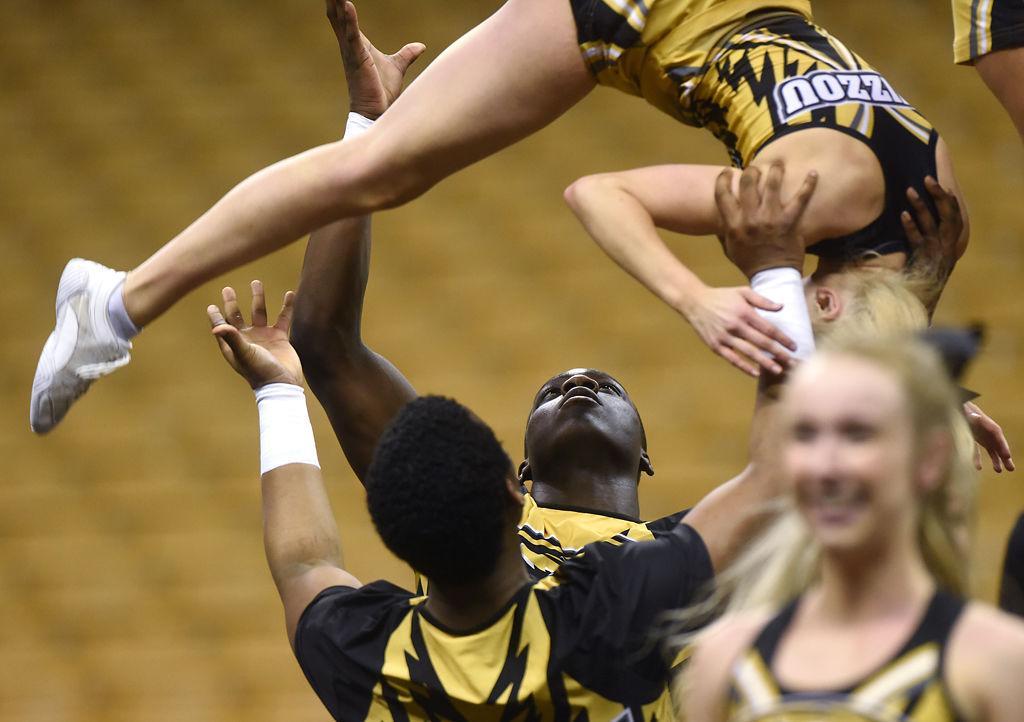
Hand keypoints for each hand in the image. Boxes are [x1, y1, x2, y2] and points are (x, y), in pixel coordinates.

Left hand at [207, 281, 303, 388]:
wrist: (283, 383)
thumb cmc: (260, 371)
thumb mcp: (244, 354)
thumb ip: (232, 338)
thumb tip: (217, 326)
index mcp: (234, 344)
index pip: (221, 327)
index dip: (216, 317)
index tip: (212, 306)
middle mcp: (247, 339)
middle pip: (237, 317)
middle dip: (232, 303)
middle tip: (227, 289)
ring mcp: (264, 337)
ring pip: (259, 313)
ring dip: (258, 298)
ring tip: (256, 282)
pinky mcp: (279, 337)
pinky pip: (283, 317)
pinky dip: (286, 306)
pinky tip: (289, 294)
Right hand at [327, 0, 425, 118]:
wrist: (376, 113)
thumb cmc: (381, 92)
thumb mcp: (397, 68)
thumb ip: (406, 55)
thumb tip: (420, 47)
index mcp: (356, 43)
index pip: (345, 16)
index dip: (340, 0)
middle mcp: (349, 45)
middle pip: (337, 14)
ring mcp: (351, 52)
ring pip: (340, 20)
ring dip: (336, 2)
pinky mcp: (357, 59)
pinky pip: (351, 35)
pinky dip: (348, 19)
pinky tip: (346, 4)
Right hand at [685, 285, 795, 376]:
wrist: (695, 302)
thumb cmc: (721, 297)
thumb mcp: (742, 292)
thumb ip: (762, 300)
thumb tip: (781, 307)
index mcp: (744, 312)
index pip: (768, 328)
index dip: (783, 338)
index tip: (794, 346)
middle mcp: (735, 326)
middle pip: (762, 342)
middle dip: (779, 353)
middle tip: (793, 363)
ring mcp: (725, 337)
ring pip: (749, 353)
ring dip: (765, 363)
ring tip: (778, 370)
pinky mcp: (716, 346)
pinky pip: (732, 359)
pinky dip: (744, 367)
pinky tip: (755, 373)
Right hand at [715, 162, 817, 278]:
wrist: (772, 275)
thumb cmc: (749, 262)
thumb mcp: (730, 247)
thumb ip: (725, 229)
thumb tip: (721, 215)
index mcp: (733, 225)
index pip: (723, 195)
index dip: (723, 179)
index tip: (727, 172)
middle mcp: (750, 218)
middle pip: (748, 183)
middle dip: (751, 171)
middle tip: (756, 169)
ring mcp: (771, 218)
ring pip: (772, 185)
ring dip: (775, 170)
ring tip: (777, 165)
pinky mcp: (789, 221)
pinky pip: (801, 198)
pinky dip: (808, 184)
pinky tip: (814, 173)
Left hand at [902, 176, 962, 278]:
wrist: (921, 298)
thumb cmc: (924, 273)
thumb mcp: (931, 254)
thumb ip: (930, 236)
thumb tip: (918, 216)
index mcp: (952, 242)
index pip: (955, 216)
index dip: (949, 200)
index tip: (941, 185)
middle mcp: (947, 245)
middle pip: (948, 215)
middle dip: (938, 195)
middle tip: (927, 178)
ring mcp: (935, 251)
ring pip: (931, 224)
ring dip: (921, 205)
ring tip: (909, 190)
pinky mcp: (922, 258)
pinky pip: (917, 239)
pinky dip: (911, 226)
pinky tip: (903, 215)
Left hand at [964, 401, 1014, 472]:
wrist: (953, 406)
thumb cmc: (960, 408)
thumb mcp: (964, 410)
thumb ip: (971, 415)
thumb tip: (976, 417)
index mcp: (985, 422)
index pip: (997, 434)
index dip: (1003, 445)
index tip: (1007, 455)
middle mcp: (986, 430)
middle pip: (998, 443)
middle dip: (1004, 455)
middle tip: (1011, 468)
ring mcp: (981, 435)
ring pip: (991, 449)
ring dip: (995, 459)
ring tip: (999, 470)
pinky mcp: (973, 439)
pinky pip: (977, 450)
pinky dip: (977, 458)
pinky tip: (978, 467)